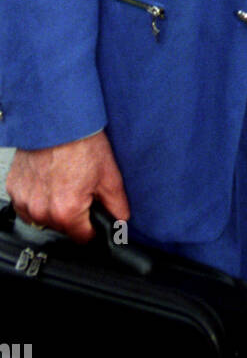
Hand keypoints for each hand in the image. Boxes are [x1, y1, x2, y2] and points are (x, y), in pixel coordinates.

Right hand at [6, 131, 130, 242]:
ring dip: (54, 207)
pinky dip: (38, 197)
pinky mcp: (14, 188)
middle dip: (74, 213)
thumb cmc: (82, 142)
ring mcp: (25, 200)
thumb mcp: (109, 175)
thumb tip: (121, 222)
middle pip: (63, 227)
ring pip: (43, 218)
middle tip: (81, 188)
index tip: (95, 215)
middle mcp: (42, 211)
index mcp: (66, 211)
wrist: (58, 119)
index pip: (83, 238)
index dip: (93, 227)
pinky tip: (49, 179)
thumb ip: (117, 206)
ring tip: (65, 181)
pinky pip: (27, 204)